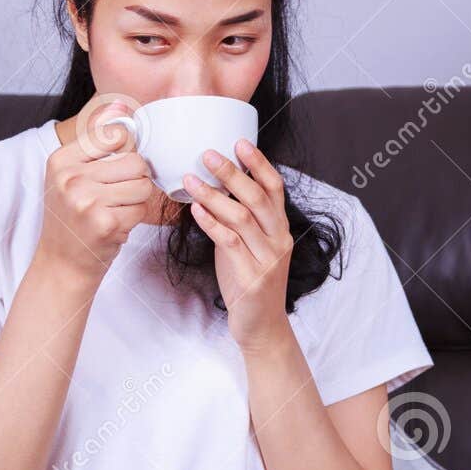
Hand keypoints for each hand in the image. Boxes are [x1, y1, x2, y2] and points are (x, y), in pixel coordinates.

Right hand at [36, 93, 153, 281]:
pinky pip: (141, 209)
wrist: (61, 262)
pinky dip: (134, 220)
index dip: (127, 152)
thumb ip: (97, 139)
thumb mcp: (72, 174)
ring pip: (143, 185)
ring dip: (137, 201)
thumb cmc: (73, 216)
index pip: (116, 135)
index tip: (115, 168)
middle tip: (116, 196)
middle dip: (136, 180)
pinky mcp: (104, 222)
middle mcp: (70, 177)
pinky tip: (114, 226)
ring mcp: (86, 200)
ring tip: (116, 210)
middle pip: (135, 161)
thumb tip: (122, 104)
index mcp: (62, 159)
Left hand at [183, 137, 294, 348]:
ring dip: (214, 195)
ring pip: (242, 218)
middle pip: (258, 198)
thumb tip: (216, 190)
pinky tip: (195, 210)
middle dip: (232, 173)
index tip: (240, 142)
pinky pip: (230, 243)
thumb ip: (239, 222)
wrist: (262, 327)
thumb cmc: (250, 283)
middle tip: (207, 153)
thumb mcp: (249, 247)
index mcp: (280, 230)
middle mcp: (279, 241)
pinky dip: (211, 224)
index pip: (276, 189)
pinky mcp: (252, 278)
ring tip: (190, 179)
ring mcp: (267, 260)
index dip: (259, 164)